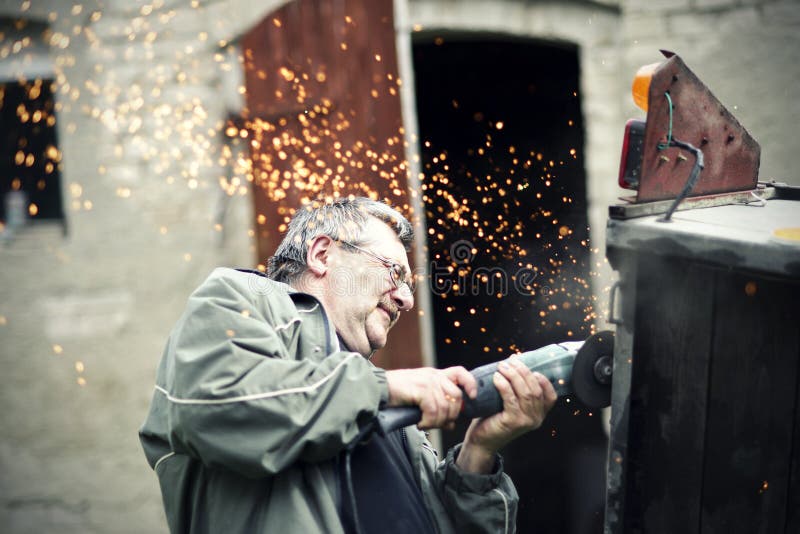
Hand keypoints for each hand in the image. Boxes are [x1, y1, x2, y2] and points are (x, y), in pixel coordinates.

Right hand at [385, 367, 476, 429]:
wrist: (376, 388)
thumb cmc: (396, 394)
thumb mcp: (420, 398)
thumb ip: (436, 407)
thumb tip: (451, 424)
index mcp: (435, 374)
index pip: (461, 373)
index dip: (470, 384)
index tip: (472, 397)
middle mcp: (434, 375)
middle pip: (457, 396)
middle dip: (451, 415)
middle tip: (437, 423)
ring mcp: (427, 381)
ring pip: (446, 406)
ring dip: (437, 421)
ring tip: (425, 424)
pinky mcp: (420, 389)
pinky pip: (433, 410)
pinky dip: (429, 422)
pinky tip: (420, 424)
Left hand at [457, 357, 556, 472]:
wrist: (482, 440)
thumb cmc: (494, 418)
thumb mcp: (511, 401)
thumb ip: (516, 385)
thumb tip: (514, 359)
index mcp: (539, 413)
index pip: (551, 395)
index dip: (543, 379)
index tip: (529, 366)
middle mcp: (537, 418)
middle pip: (536, 389)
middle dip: (524, 372)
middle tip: (511, 361)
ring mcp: (526, 421)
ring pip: (526, 393)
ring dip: (513, 376)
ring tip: (502, 367)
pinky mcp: (513, 422)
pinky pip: (511, 398)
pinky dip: (504, 385)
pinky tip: (497, 377)